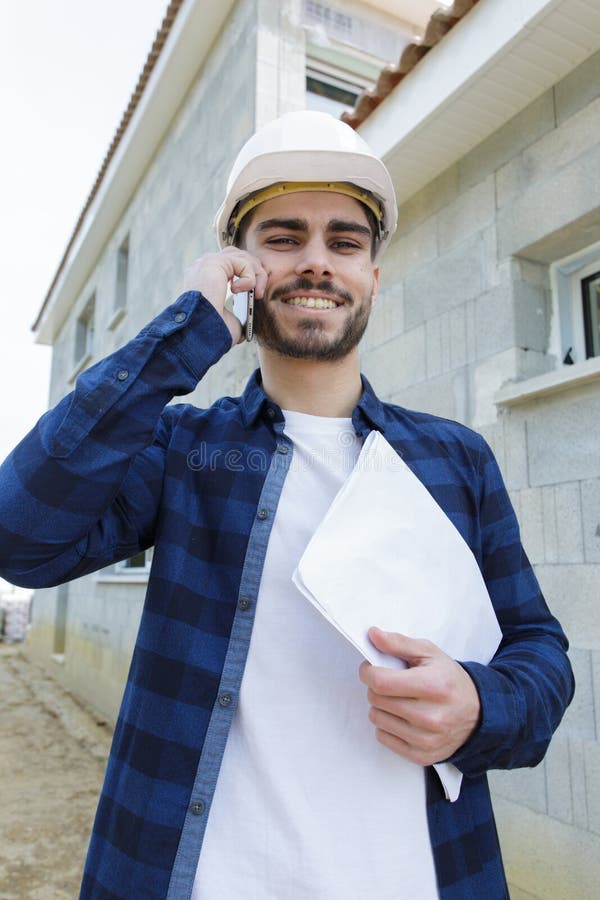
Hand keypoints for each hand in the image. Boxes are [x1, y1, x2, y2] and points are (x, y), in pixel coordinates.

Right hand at [183, 247, 267, 344]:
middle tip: (259, 293)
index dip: (249, 276)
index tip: (256, 295)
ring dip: (256, 275)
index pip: (232, 266)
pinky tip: (238, 291)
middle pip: (239, 256)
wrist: (201, 332)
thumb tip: (251, 316)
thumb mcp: (231, 321)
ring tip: (256, 293)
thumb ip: (240, 312)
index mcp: (206, 280)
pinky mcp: (213, 262)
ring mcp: (207, 263)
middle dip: (256, 273)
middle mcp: (204, 268)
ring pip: (243, 257)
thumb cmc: (212, 332)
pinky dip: (249, 278)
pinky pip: (242, 262)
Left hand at [358, 627, 480, 765]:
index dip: (368, 672)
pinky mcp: (421, 756)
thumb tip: (373, 635)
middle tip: (391, 683)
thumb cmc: (449, 680)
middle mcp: (430, 716)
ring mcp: (426, 739)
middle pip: (376, 699)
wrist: (478, 713)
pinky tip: (403, 717)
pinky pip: (383, 737)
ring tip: (399, 699)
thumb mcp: (429, 653)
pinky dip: (387, 725)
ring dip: (381, 707)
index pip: (381, 682)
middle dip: (377, 687)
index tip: (371, 668)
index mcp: (433, 686)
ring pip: (377, 719)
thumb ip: (398, 643)